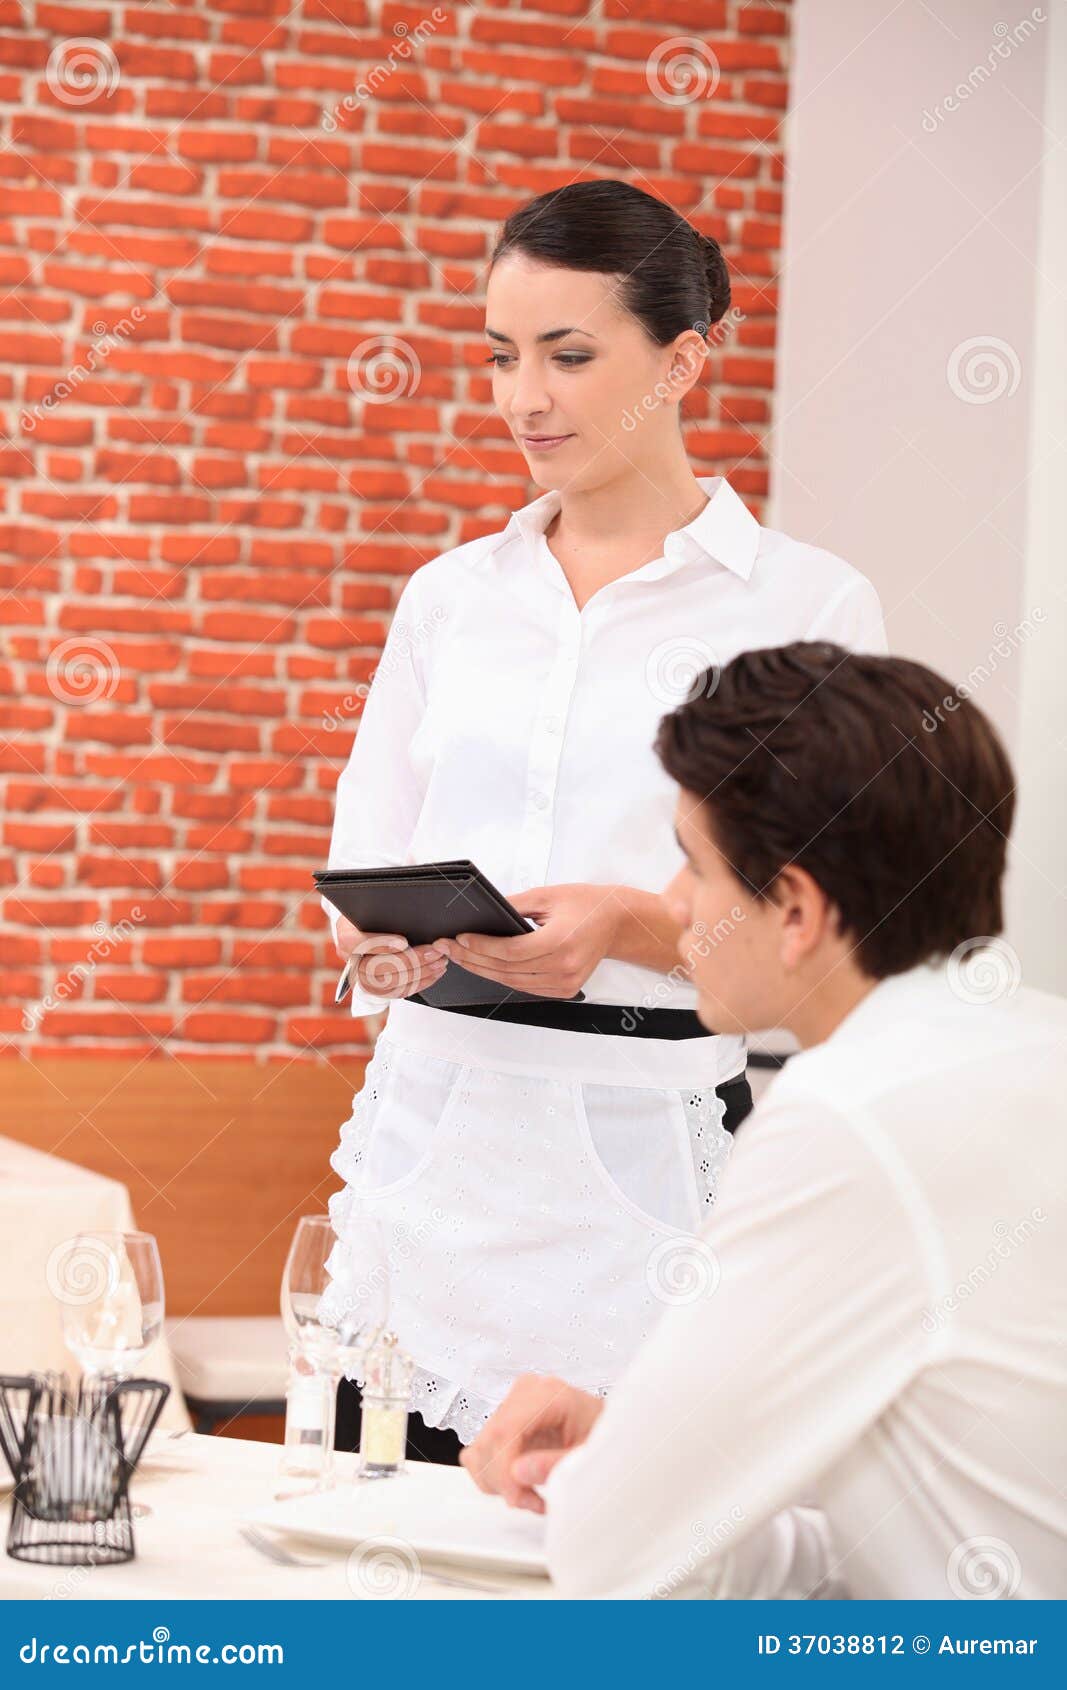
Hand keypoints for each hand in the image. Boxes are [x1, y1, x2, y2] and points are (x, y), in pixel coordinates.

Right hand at [335, 915, 446, 1000]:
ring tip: (439, 961)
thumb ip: (384, 911)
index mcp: (347, 937)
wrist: (369, 932)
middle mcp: (352, 962)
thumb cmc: (375, 918)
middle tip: (433, 951)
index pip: (357, 943)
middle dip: (411, 960)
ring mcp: (363, 979)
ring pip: (391, 982)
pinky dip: (420, 983)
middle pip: (377, 967)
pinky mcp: (378, 990)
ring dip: (420, 973)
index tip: (403, 941)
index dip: (381, 944)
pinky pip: (399, 991)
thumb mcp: (374, 908)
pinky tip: (434, 972)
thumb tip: (406, 910)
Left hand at [433, 884, 623, 998]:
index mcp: (561, 942)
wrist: (617, 922)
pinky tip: (485, 966)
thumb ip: (513, 905)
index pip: (511, 951)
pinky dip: (503, 978)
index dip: (481, 947)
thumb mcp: (548, 895)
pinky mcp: (565, 990)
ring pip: (513, 983)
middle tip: (448, 947)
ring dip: (483, 970)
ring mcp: (565, 983)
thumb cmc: (586, 905)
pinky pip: (525, 987)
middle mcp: (564, 968)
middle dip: (473, 958)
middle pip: (507, 970)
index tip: (459, 938)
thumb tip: (480, 912)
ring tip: (460, 956)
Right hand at [460, 1374, 603, 1513]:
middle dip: (506, 1482)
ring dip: (500, 1483)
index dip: (504, 1469)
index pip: (506, 1429)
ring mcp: (511, 1406)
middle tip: (534, 1501)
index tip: (517, 1497)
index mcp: (547, 1394)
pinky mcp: (503, 1423)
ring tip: (532, 1494)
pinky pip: (479, 1453)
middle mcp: (524, 1394)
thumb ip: (554, 1464)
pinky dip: (494, 1477)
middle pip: (490, 1442)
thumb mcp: (589, 1454)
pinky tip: (520, 1484)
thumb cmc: (603, 1435)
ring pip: (480, 1451)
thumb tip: (517, 1473)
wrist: (608, 1429)